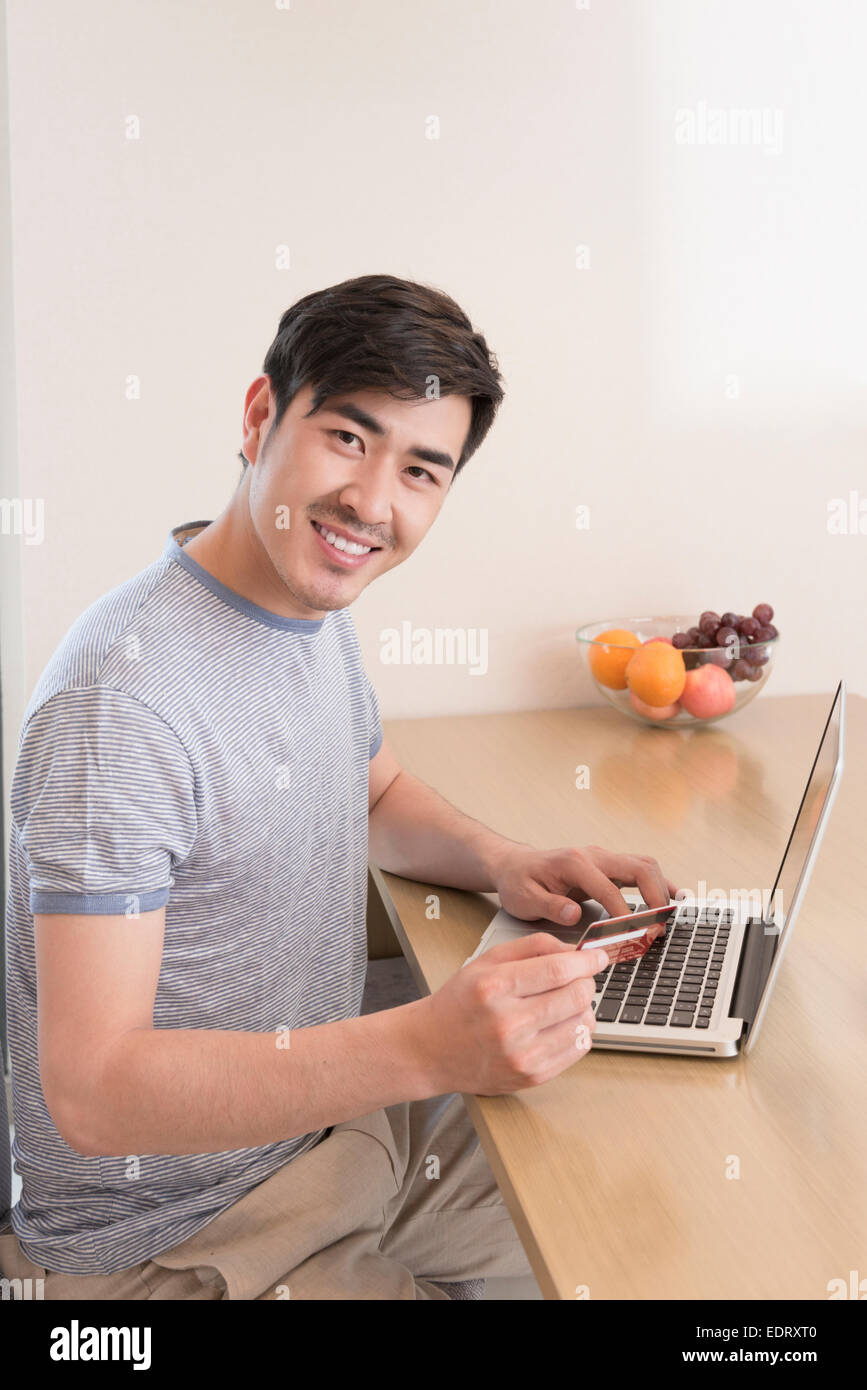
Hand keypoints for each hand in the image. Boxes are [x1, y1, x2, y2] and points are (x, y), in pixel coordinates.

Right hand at [421, 932, 607, 1095]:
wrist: (431, 1049)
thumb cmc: (461, 1001)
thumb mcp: (487, 960)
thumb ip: (533, 947)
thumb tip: (576, 951)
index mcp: (494, 988)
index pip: (558, 970)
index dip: (586, 962)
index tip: (598, 957)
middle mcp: (507, 1023)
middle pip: (575, 996)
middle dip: (585, 982)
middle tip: (579, 979)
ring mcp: (521, 1055)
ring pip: (583, 1024)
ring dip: (583, 1008)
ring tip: (564, 1003)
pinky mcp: (532, 1076)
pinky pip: (578, 1049)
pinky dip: (578, 1031)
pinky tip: (560, 1024)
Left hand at [491, 844, 679, 927]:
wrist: (515, 865)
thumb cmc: (519, 882)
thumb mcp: (524, 898)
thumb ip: (549, 906)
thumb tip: (573, 914)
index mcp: (574, 863)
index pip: (610, 889)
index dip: (625, 915)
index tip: (634, 937)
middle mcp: (594, 856)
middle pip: (639, 869)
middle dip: (655, 899)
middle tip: (658, 929)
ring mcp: (604, 859)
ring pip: (645, 866)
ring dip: (661, 891)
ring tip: (666, 920)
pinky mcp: (609, 866)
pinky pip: (641, 869)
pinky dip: (660, 883)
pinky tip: (673, 898)